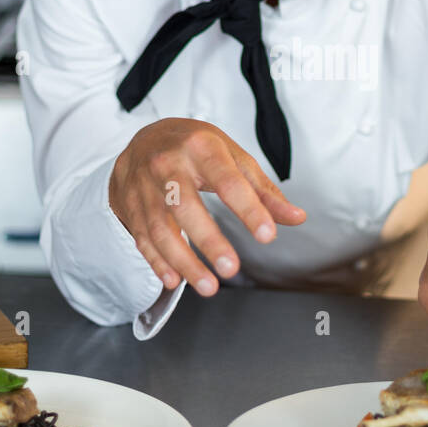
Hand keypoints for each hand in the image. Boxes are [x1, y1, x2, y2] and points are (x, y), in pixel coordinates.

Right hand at [109, 118, 305, 295]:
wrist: (143, 138)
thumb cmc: (196, 148)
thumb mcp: (232, 157)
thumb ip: (263, 191)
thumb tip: (297, 218)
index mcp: (200, 147)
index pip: (228, 182)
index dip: (249, 209)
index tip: (268, 235)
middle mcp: (167, 165)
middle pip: (185, 206)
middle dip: (209, 241)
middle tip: (232, 269)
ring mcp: (144, 187)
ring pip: (160, 229)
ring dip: (184, 262)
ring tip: (209, 287)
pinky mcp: (130, 206)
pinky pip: (142, 238)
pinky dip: (157, 262)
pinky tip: (174, 280)